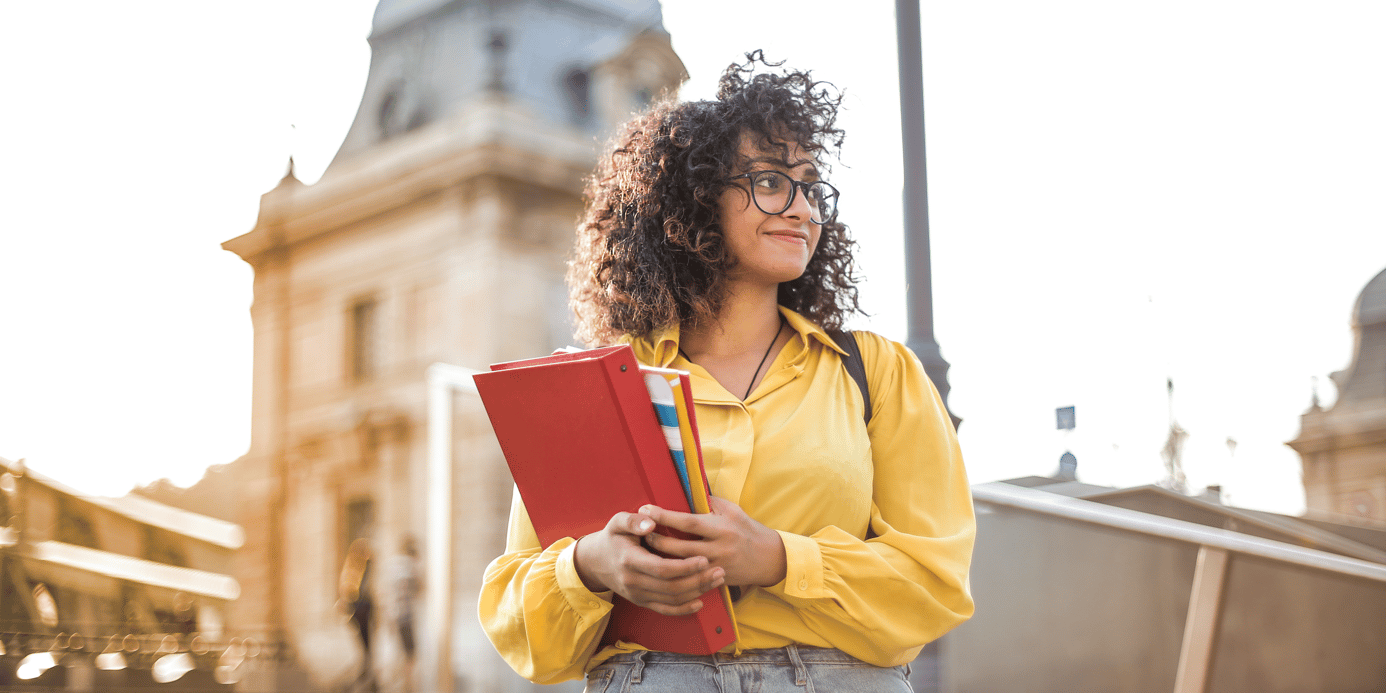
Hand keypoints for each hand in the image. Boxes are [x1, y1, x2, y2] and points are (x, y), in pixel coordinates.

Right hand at [573, 510, 725, 615]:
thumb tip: (651, 522)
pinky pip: (665, 610)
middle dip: (698, 580)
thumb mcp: (617, 522)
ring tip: (716, 580)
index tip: (704, 559)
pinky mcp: (641, 602)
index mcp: (629, 560)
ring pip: (671, 599)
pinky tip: (700, 602)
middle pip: (671, 587)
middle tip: (719, 571)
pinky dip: (684, 609)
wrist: (595, 562)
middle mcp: (633, 581)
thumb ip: (633, 520)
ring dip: (696, 592)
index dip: (685, 567)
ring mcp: (637, 594)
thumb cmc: (612, 538)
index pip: (661, 568)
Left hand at [642, 496, 787, 588]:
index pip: (688, 522)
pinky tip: (661, 567)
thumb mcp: (732, 510)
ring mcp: (716, 567)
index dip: (665, 516)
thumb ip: (709, 502)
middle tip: (640, 531)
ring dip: (661, 557)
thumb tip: (686, 491)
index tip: (646, 509)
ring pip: (682, 566)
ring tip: (645, 548)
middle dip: (657, 539)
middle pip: (680, 547)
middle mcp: (718, 548)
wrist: (769, 558)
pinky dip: (674, 572)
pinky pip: (690, 578)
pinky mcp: (715, 580)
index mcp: (721, 528)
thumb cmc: (748, 529)